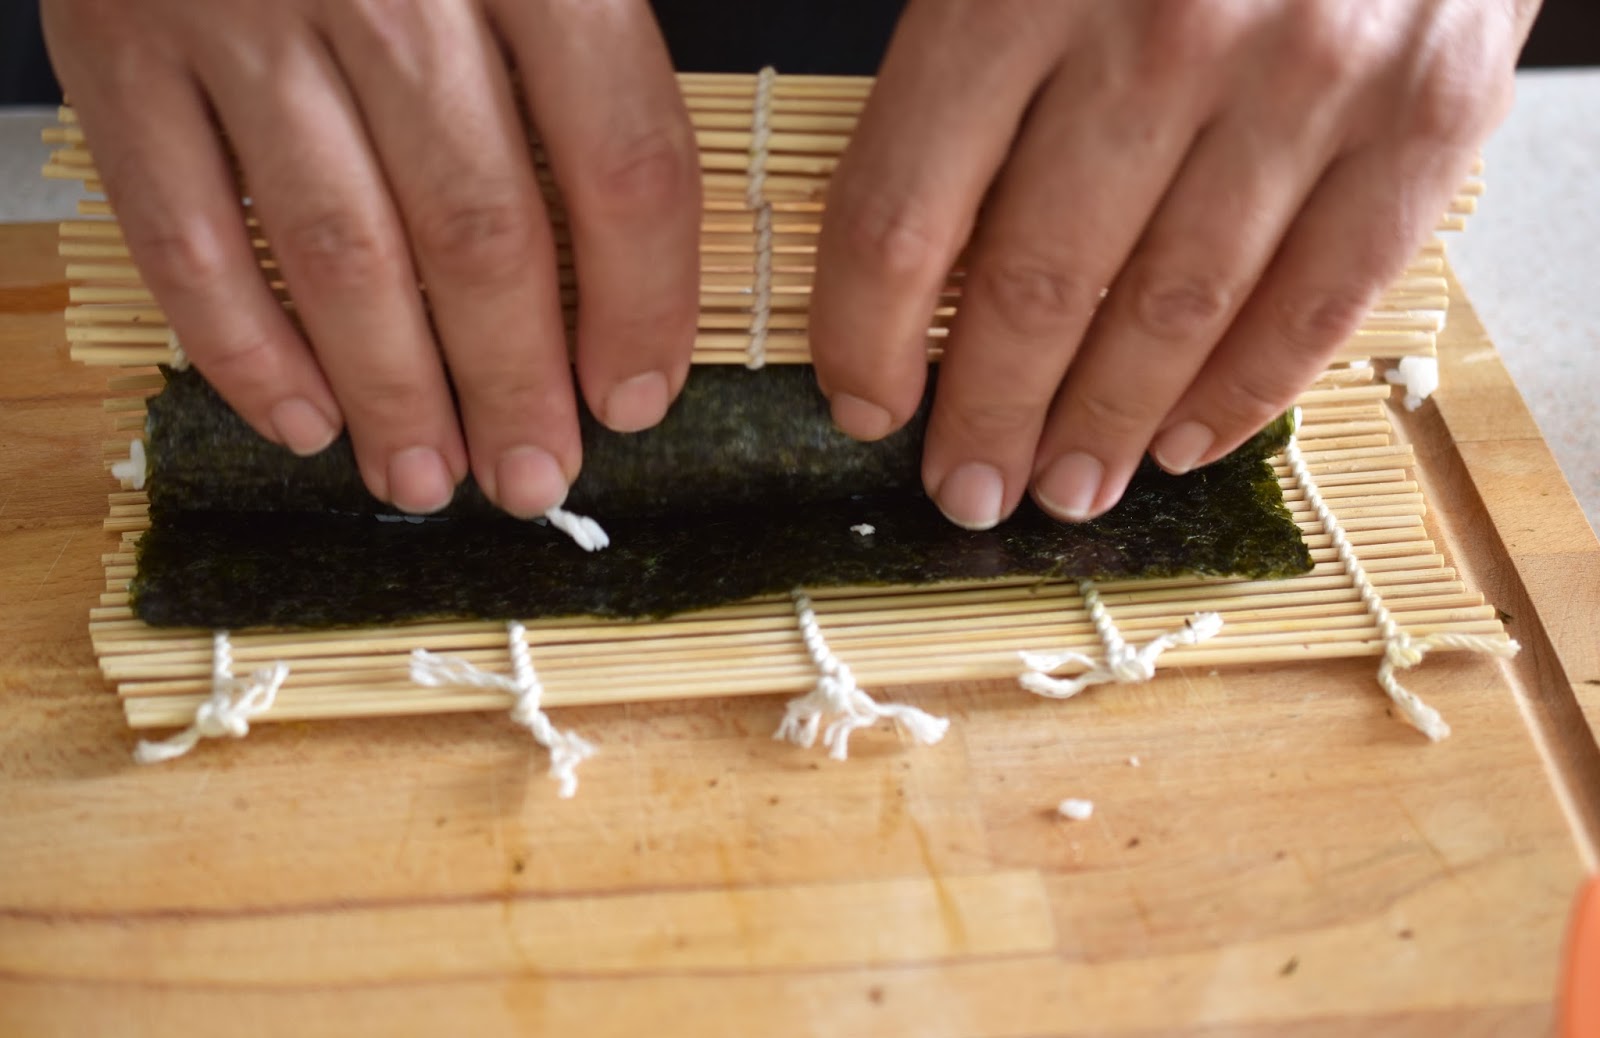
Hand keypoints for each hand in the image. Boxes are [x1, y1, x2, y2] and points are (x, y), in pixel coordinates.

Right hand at [44, 0, 700, 515]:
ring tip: (427, 483)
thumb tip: (646, 239)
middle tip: (535, 478)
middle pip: (481, 232)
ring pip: (339, 252)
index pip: (620, 161)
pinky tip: (296, 421)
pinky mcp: (116, 41)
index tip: (639, 396)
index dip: (642, 302)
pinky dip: (239, 343)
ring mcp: (237, 11)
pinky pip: (180, 228)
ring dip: (392, 393)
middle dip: (516, 384)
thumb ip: (595, 37)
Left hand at [811, 0, 1537, 528]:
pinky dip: (1247, 389)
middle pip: (1036, 288)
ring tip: (1068, 488)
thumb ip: (962, 61)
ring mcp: (1304, 79)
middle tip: (967, 487)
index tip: (863, 403)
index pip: (904, 210)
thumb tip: (910, 247)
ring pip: (1173, 314)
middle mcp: (1161, 35)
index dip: (868, 335)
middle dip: (987, 416)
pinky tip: (1190, 440)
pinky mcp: (1423, 114)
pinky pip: (1320, 298)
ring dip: (1106, 425)